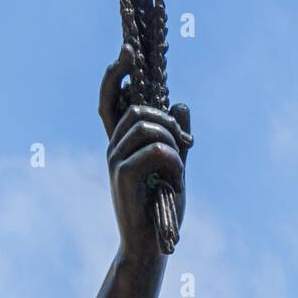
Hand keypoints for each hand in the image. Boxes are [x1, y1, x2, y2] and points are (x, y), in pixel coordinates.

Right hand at [99, 45, 192, 257]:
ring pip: (147, 125)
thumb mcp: (176, 168)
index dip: (115, 73)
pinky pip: (154, 149)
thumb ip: (178, 138)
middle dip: (169, 121)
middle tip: (187, 145)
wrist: (150, 247)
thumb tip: (181, 104)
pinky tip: (176, 181)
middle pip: (140, 108)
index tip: (128, 50)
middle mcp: (113, 147)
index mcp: (122, 143)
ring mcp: (114, 160)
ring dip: (173, 142)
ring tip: (180, 169)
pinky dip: (173, 160)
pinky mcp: (121, 175)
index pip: (110, 98)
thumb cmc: (161, 210)